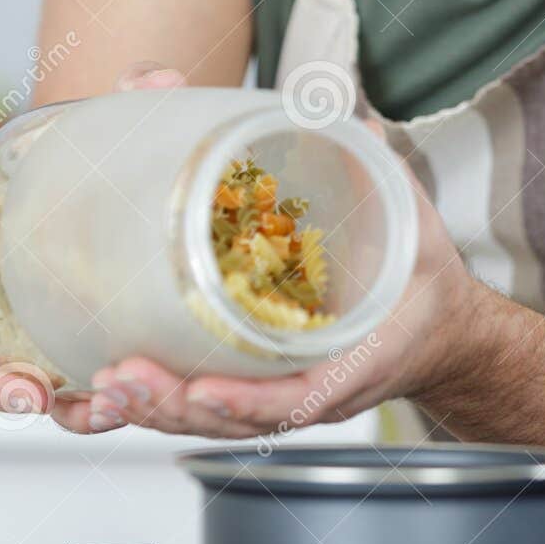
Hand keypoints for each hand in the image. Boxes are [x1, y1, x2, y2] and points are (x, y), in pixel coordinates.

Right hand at [0, 61, 185, 433]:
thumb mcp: (119, 126)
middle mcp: (18, 299)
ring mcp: (58, 334)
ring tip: (86, 409)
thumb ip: (133, 100)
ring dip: (56, 406)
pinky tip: (122, 407)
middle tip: (24, 388)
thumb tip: (156, 80)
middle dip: (0, 379)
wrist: (145, 188)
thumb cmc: (111, 162)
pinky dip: (101, 408)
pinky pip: (92, 397)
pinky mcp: (102, 357)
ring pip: (40, 387)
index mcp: (0, 244)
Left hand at [87, 128, 481, 439]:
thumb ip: (383, 177)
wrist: (438, 331)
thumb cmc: (424, 285)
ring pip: (212, 421)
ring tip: (106, 386)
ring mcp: (283, 394)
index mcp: (356, 362)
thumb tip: (352, 122)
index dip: (249, 400)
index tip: (204, 391)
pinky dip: (165, 403)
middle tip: (123, 377)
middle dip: (173, 405)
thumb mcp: (415, 228)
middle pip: (234, 419)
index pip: (298, 397)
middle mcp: (312, 391)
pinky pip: (208, 407)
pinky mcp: (261, 385)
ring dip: (157, 409)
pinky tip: (121, 391)